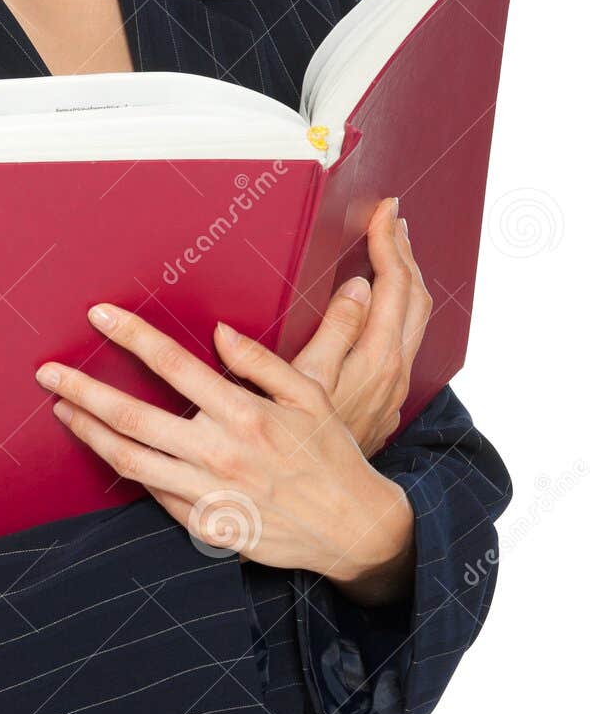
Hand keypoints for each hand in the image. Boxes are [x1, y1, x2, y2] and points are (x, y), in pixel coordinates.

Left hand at [34, 305, 415, 605]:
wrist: (351, 528)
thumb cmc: (332, 453)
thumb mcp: (311, 396)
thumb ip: (262, 363)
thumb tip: (218, 333)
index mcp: (244, 413)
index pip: (172, 365)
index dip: (131, 335)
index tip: (98, 314)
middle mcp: (219, 453)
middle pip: (132, 417)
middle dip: (82, 390)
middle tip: (47, 373)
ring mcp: (208, 494)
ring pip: (130, 460)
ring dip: (90, 433)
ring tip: (63, 411)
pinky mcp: (206, 526)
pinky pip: (154, 496)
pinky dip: (127, 471)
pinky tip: (109, 450)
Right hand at [284, 197, 433, 457]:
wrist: (318, 503)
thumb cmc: (298, 441)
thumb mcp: (305, 381)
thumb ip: (335, 331)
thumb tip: (358, 286)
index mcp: (378, 359)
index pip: (394, 286)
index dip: (389, 243)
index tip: (382, 211)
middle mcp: (394, 372)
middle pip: (415, 298)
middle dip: (404, 252)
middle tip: (390, 218)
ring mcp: (392, 387)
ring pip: (414, 320)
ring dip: (404, 278)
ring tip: (391, 248)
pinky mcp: (383, 399)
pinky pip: (402, 339)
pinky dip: (396, 307)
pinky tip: (378, 302)